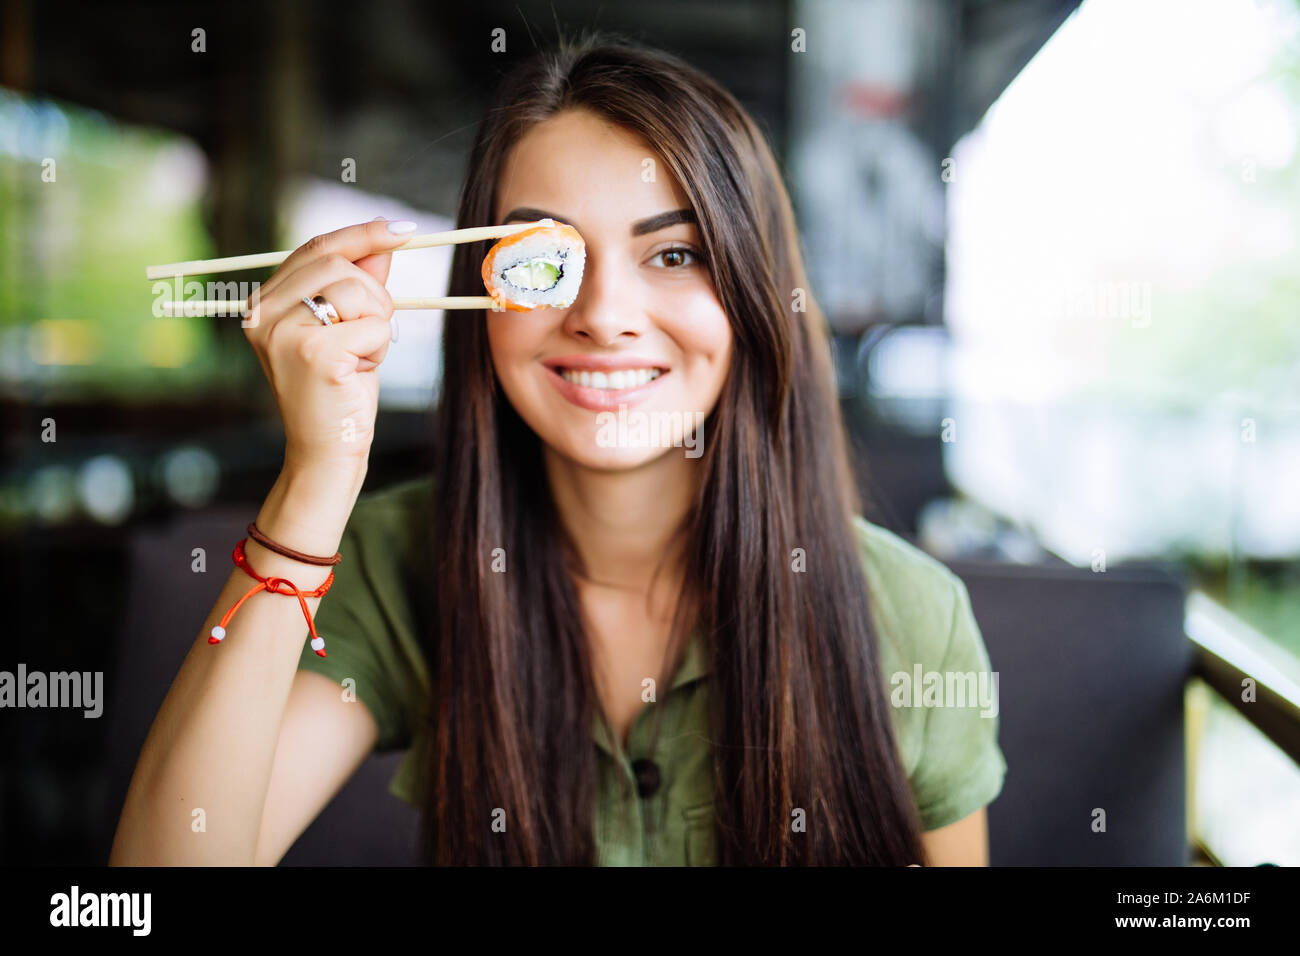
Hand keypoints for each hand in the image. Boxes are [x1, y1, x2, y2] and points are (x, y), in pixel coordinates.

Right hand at [243, 217, 416, 473]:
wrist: (325, 452)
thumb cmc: (338, 392)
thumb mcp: (347, 329)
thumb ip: (358, 285)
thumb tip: (382, 241)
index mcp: (263, 304)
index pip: (315, 249)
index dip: (361, 234)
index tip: (403, 229)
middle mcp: (262, 314)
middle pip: (337, 264)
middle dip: (373, 293)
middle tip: (373, 329)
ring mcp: (283, 333)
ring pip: (356, 291)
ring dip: (376, 324)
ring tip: (360, 357)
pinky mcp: (313, 353)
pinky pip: (371, 325)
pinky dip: (378, 347)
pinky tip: (359, 372)